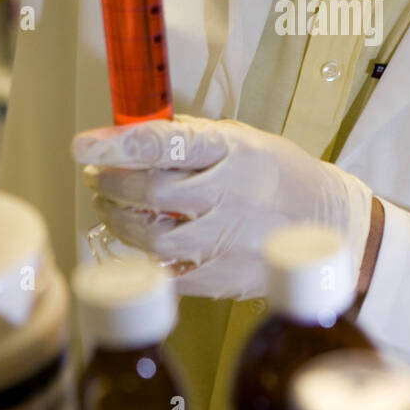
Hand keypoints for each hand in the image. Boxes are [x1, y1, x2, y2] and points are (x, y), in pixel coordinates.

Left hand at [71, 115, 374, 300]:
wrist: (327, 222)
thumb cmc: (279, 175)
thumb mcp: (243, 140)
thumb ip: (191, 138)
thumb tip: (134, 134)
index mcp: (232, 150)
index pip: (162, 143)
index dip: (116, 144)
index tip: (83, 145)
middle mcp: (229, 192)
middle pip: (149, 191)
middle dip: (111, 183)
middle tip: (98, 177)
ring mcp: (227, 237)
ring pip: (151, 235)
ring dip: (119, 220)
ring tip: (111, 208)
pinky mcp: (224, 274)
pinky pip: (168, 271)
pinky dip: (144, 258)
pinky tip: (138, 244)